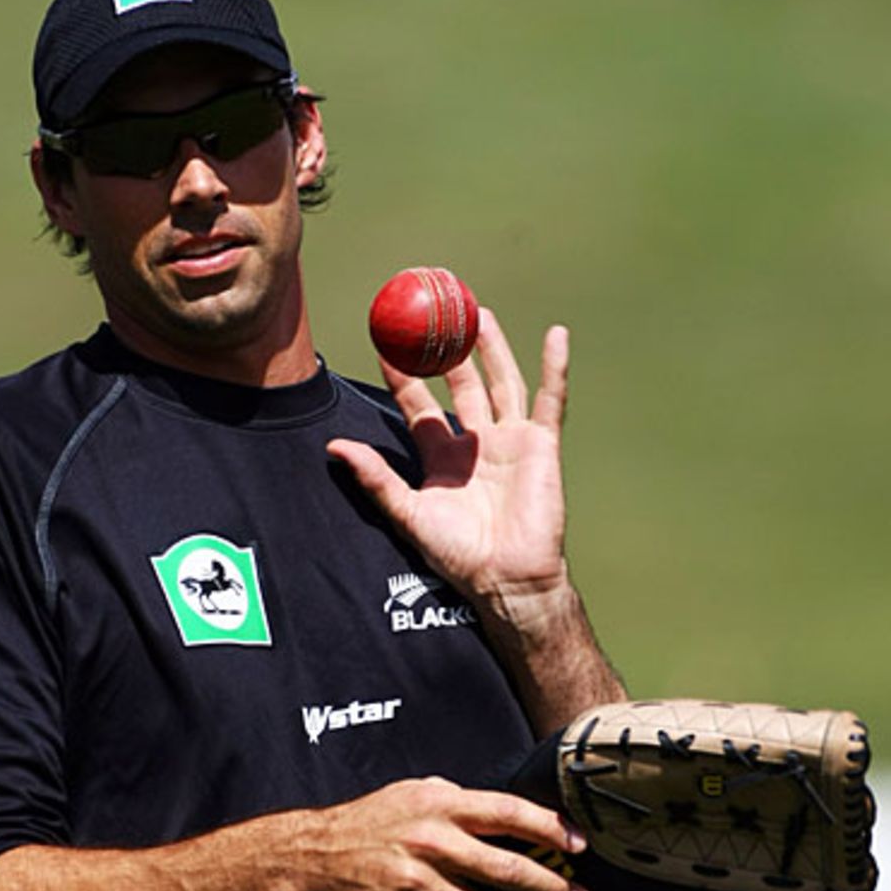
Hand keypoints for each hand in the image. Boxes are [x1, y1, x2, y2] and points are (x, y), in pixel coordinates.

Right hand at [296, 775, 589, 890]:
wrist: (317, 857)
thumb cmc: (372, 822)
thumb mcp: (417, 792)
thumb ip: (461, 803)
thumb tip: (511, 816)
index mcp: (441, 806)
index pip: (508, 813)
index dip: (550, 828)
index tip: (579, 845)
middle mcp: (434, 843)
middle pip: (507, 868)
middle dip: (552, 889)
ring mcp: (420, 883)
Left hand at [327, 312, 569, 609]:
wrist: (505, 578)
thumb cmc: (457, 555)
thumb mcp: (407, 513)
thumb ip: (375, 478)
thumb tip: (333, 447)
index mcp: (443, 458)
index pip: (419, 406)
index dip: (404, 375)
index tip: (388, 343)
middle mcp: (477, 445)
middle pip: (461, 384)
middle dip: (449, 351)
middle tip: (435, 313)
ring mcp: (511, 442)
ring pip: (502, 382)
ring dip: (492, 349)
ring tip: (479, 313)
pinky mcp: (541, 446)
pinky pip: (550, 399)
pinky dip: (555, 367)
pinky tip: (556, 336)